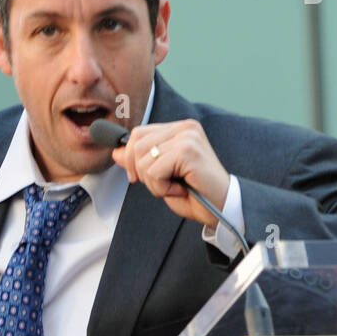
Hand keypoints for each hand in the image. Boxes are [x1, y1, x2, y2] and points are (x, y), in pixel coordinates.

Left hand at [111, 119, 230, 227]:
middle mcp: (184, 127)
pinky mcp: (188, 151)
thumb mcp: (160, 176)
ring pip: (143, 159)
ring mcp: (187, 137)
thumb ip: (140, 161)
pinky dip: (161, 188)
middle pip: (136, 144)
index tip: (139, 177)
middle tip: (161, 185)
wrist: (220, 208)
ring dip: (153, 183)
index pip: (138, 134)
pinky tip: (180, 190)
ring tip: (173, 187)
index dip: (131, 158)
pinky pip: (155, 171)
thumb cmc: (194, 194)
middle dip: (141, 172)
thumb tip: (116, 152)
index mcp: (179, 129)